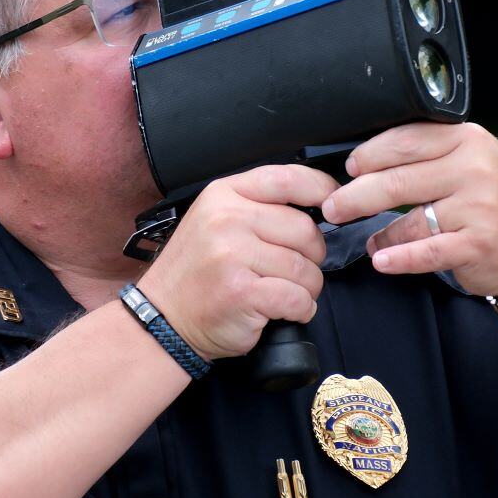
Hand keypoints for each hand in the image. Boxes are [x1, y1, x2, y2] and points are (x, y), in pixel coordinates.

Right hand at [140, 164, 339, 360]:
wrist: (163, 318)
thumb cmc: (197, 272)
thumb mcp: (216, 220)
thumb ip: (259, 206)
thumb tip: (320, 201)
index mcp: (224, 194)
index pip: (287, 179)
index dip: (322, 190)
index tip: (334, 205)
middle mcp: (227, 219)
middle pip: (304, 229)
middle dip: (312, 255)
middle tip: (295, 269)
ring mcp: (233, 255)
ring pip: (305, 268)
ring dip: (307, 287)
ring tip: (285, 293)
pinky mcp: (242, 292)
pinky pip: (298, 297)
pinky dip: (301, 309)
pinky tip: (285, 310)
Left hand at [320, 122, 497, 300]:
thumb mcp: (474, 161)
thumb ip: (432, 154)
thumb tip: (368, 160)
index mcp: (468, 140)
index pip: (405, 140)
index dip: (369, 155)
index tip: (349, 169)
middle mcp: (474, 169)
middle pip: (398, 179)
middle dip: (356, 196)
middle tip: (333, 207)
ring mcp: (478, 208)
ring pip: (409, 219)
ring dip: (379, 233)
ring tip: (369, 241)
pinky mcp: (477, 244)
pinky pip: (425, 251)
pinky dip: (398, 257)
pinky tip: (382, 260)